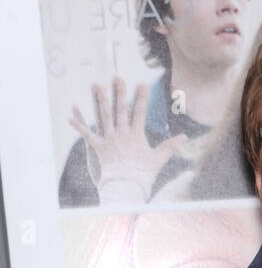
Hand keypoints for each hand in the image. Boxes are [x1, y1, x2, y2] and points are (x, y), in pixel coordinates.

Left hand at [69, 78, 187, 203]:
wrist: (127, 190)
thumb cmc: (144, 176)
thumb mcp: (158, 160)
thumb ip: (170, 147)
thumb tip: (185, 138)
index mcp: (136, 136)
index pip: (140, 113)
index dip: (141, 98)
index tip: (142, 83)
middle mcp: (122, 135)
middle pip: (120, 110)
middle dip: (119, 92)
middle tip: (117, 77)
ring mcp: (109, 140)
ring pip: (103, 116)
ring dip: (99, 100)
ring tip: (96, 84)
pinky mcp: (98, 148)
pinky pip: (87, 135)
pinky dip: (78, 125)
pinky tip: (70, 116)